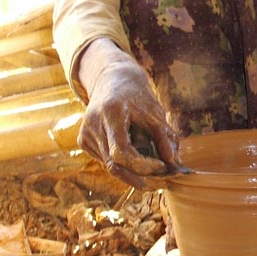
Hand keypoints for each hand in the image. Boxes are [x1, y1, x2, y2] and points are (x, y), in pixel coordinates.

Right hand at [76, 38, 180, 185]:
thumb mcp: (154, 112)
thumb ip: (164, 137)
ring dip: (131, 170)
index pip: (122, 152)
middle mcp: (92, 124)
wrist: (113, 80)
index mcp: (110, 112)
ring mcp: (84, 133)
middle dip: (138, 173)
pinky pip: (105, 160)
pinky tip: (131, 152)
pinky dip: (121, 163)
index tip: (162, 166)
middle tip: (159, 175)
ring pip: (109, 165)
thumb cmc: (136, 96)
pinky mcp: (83, 140)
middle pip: (114, 163)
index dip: (142, 165)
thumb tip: (174, 164)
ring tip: (150, 163)